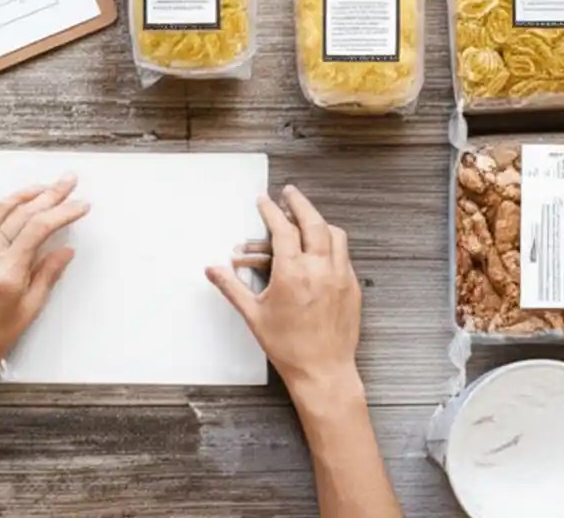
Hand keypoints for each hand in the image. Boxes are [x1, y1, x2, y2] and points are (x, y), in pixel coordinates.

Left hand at [0, 176, 89, 381]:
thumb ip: (48, 275)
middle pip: (22, 213)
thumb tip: (66, 250)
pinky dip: (3, 205)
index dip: (62, 212)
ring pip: (0, 209)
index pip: (38, 229)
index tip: (81, 204)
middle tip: (69, 181)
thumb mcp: (29, 310)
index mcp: (8, 272)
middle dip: (49, 194)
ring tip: (46, 186)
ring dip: (25, 194)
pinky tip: (17, 201)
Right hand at [206, 185, 362, 400]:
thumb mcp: (253, 315)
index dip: (271, 211)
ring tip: (306, 217)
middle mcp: (320, 269)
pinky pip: (344, 254)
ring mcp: (340, 277)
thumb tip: (212, 270)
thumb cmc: (287, 346)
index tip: (264, 200)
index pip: (283, 229)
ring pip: (334, 235)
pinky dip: (332, 242)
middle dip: (299, 203)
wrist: (322, 370)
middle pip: (313, 222)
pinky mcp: (352, 287)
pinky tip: (322, 247)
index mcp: (292, 273)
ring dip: (319, 221)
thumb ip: (231, 287)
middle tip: (289, 192)